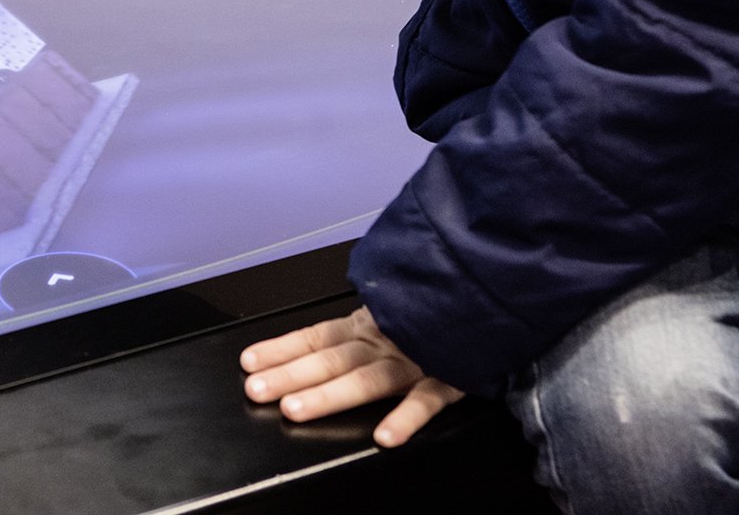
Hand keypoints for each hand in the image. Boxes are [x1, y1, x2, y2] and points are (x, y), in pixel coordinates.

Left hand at [240, 307, 463, 447]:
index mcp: (369, 327)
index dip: (282, 348)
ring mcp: (416, 358)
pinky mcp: (450, 376)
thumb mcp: (392, 317)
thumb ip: (358, 331)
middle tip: (258, 389)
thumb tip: (310, 347)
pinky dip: (407, 417)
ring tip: (296, 409)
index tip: (249, 361)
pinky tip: (385, 436)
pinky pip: (428, 399)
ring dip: (330, 394)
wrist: (489, 302)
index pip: (316, 337)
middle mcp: (385, 341)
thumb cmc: (437, 315)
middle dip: (291, 375)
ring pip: (367, 379)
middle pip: (330, 359)